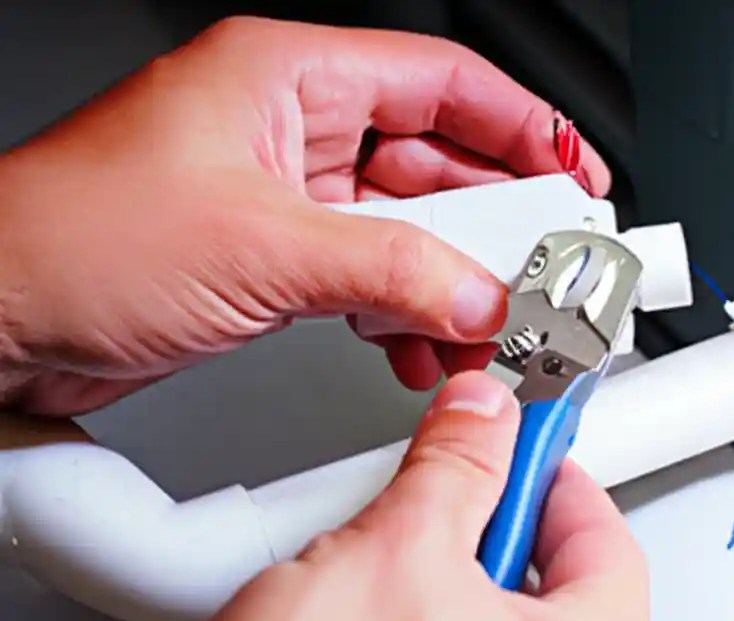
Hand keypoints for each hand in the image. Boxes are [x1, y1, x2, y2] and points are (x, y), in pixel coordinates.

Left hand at [0, 16, 609, 414]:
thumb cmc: (68, 242)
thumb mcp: (263, 248)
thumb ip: (394, 272)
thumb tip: (481, 296)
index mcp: (286, 76)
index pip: (442, 82)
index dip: (525, 126)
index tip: (579, 177)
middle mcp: (290, 129)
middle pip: (437, 161)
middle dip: (496, 225)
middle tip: (547, 271)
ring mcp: (285, 198)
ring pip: (409, 229)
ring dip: (452, 282)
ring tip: (487, 326)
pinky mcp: (273, 262)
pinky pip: (372, 278)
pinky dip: (405, 314)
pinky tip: (422, 346)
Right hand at [160, 371, 650, 620]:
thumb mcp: (393, 551)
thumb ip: (455, 467)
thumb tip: (482, 418)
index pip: (609, 542)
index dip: (556, 474)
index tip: (524, 443)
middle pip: (562, 588)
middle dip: (500, 531)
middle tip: (453, 499)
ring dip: (459, 585)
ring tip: (398, 571)